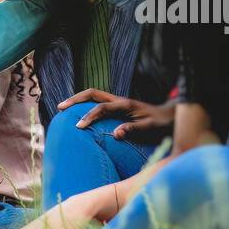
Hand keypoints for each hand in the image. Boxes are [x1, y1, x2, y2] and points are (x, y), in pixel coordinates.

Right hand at [57, 89, 174, 140]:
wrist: (168, 115)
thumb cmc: (160, 123)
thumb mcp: (149, 128)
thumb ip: (133, 130)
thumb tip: (115, 134)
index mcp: (125, 104)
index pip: (102, 108)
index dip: (89, 116)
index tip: (77, 126)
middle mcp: (119, 100)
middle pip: (92, 94)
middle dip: (75, 99)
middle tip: (60, 107)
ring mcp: (117, 102)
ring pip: (93, 96)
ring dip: (78, 100)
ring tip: (63, 108)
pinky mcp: (117, 106)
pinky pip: (97, 102)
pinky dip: (85, 105)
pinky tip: (77, 113)